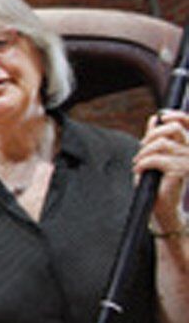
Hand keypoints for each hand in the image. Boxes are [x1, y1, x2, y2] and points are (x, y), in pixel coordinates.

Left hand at [136, 110, 188, 230]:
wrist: (162, 207)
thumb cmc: (158, 182)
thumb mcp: (155, 154)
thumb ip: (157, 137)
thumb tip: (156, 117)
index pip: (188, 123)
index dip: (175, 115)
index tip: (160, 116)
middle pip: (173, 128)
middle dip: (151, 135)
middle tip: (141, 147)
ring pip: (162, 143)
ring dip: (144, 152)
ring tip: (138, 162)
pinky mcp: (181, 171)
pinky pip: (156, 158)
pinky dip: (143, 163)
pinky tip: (139, 170)